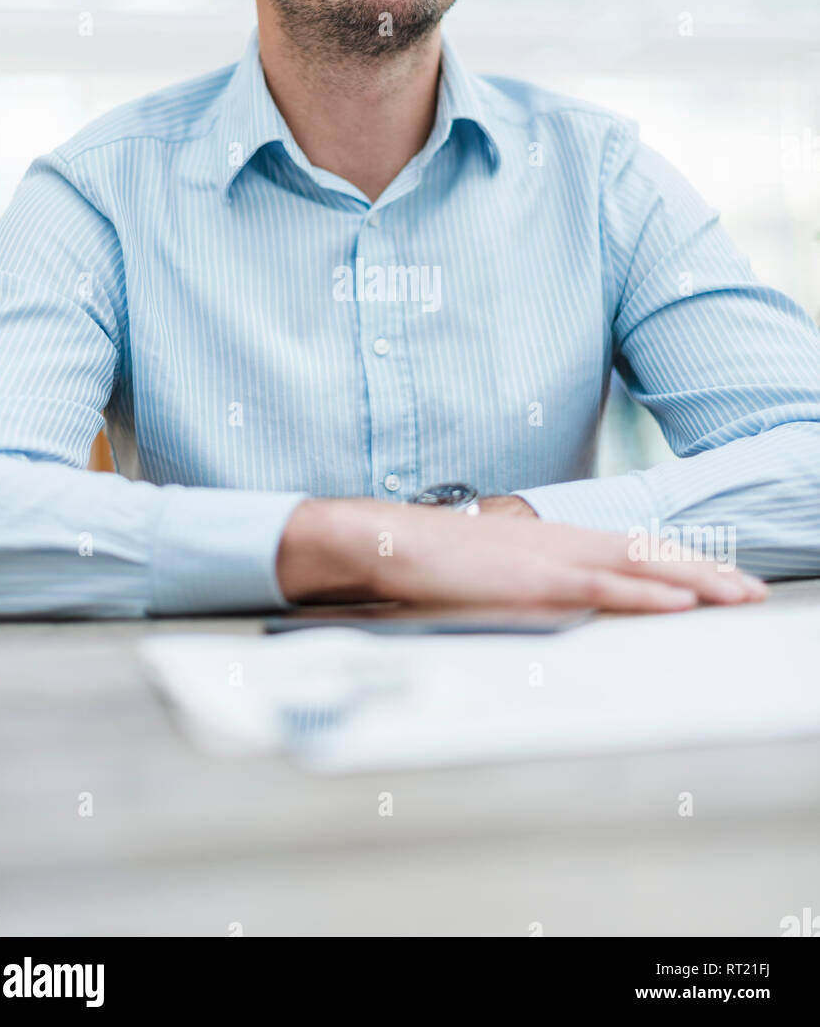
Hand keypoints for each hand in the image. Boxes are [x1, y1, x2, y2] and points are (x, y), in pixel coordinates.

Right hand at [278, 498, 767, 612]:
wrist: (391, 542)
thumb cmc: (436, 559)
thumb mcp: (495, 570)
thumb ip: (531, 582)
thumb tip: (556, 603)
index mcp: (556, 540)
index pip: (634, 549)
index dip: (681, 563)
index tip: (718, 578)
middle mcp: (564, 542)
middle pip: (651, 554)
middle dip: (707, 572)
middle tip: (751, 590)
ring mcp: (552, 559)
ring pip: (641, 567)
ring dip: (696, 582)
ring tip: (738, 596)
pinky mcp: (536, 581)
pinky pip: (603, 588)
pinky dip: (646, 593)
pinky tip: (679, 601)